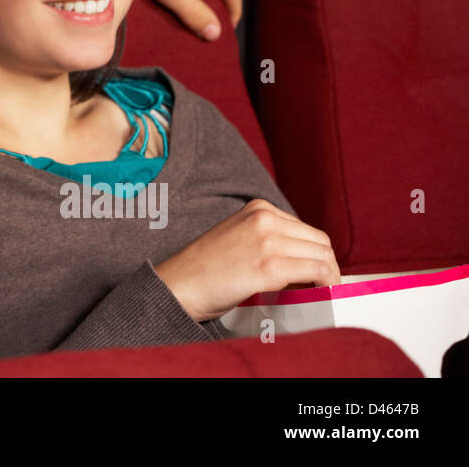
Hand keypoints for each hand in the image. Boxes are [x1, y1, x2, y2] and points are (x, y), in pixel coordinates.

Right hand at [154, 199, 340, 321]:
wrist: (178, 285)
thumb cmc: (205, 270)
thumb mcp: (239, 239)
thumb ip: (269, 241)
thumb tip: (308, 266)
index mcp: (258, 208)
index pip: (307, 230)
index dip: (314, 256)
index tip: (312, 276)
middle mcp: (265, 219)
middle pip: (320, 242)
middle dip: (325, 266)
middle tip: (317, 289)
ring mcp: (268, 241)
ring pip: (323, 257)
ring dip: (326, 278)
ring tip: (314, 295)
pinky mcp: (271, 266)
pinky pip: (317, 273)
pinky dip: (325, 286)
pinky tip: (316, 297)